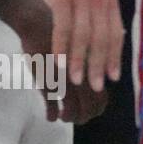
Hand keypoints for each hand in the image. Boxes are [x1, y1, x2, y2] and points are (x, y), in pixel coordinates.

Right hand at [9, 4, 103, 122]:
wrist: (39, 24)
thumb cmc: (63, 34)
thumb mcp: (82, 51)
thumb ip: (90, 65)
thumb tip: (103, 79)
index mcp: (93, 70)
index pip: (102, 97)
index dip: (98, 108)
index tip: (93, 112)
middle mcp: (83, 77)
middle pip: (90, 106)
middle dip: (85, 116)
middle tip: (79, 118)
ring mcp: (65, 82)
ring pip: (73, 110)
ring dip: (70, 118)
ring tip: (65, 118)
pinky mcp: (46, 83)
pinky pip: (52, 107)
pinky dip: (52, 115)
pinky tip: (51, 117)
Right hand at [31, 0, 122, 91]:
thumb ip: (105, 5)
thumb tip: (115, 30)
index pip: (115, 33)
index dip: (114, 56)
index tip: (112, 77)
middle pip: (102, 39)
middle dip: (99, 65)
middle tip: (96, 86)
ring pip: (83, 37)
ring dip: (79, 61)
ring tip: (76, 80)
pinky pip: (62, 27)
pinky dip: (62, 48)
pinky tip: (59, 63)